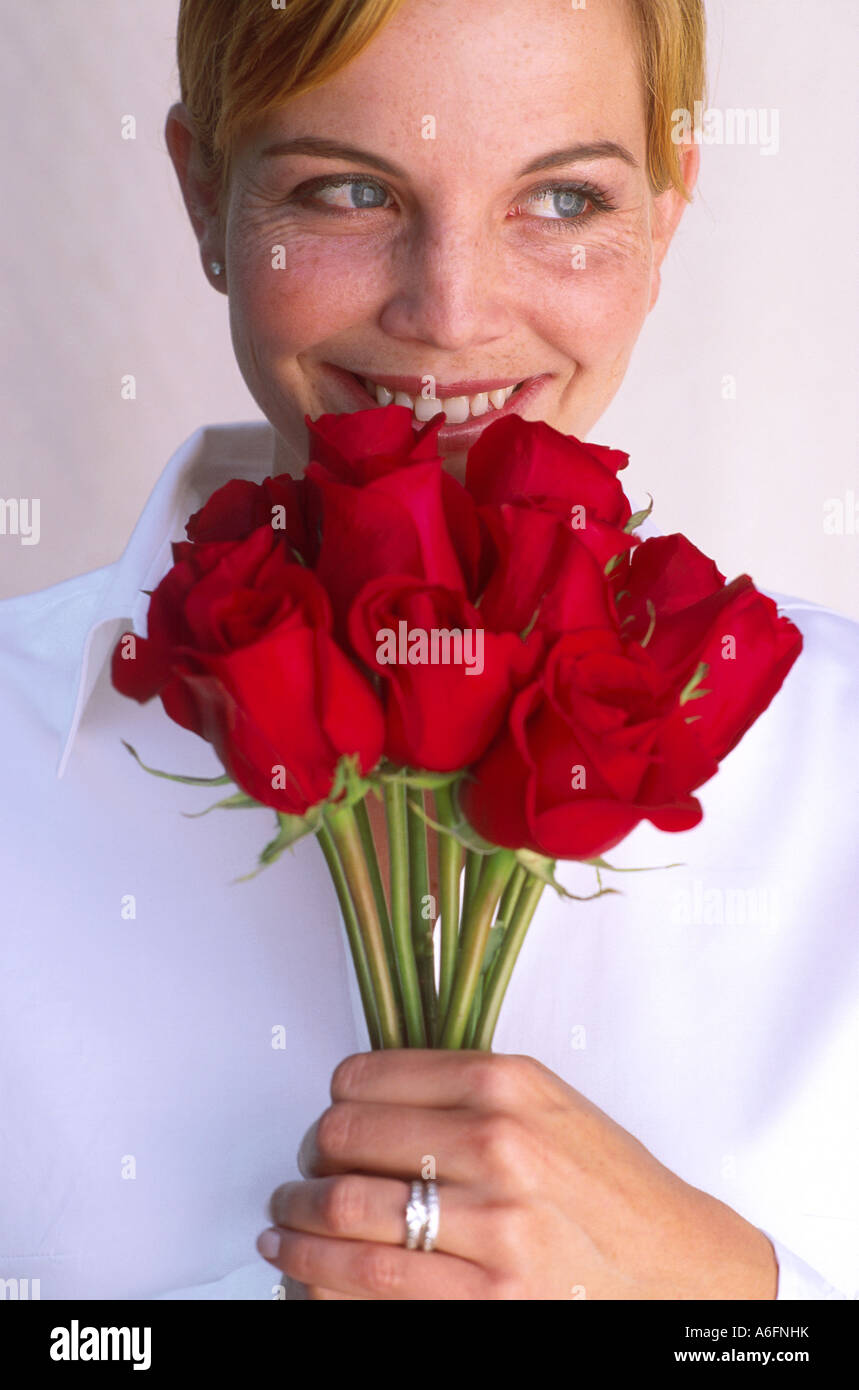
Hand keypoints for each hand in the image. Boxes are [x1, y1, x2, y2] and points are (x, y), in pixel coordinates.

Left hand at [257, 1050, 777, 1299]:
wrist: (675, 1266)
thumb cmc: (610, 1185)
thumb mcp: (547, 1102)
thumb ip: (463, 1088)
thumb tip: (366, 1095)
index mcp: (505, 1085)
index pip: (364, 1079)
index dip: (333, 1101)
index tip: (331, 1116)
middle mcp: (496, 1147)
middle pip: (345, 1141)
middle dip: (307, 1161)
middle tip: (303, 1173)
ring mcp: (492, 1229)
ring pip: (346, 1217)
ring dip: (297, 1222)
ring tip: (286, 1223)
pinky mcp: (485, 1303)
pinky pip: (370, 1288)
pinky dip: (319, 1278)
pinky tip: (306, 1271)